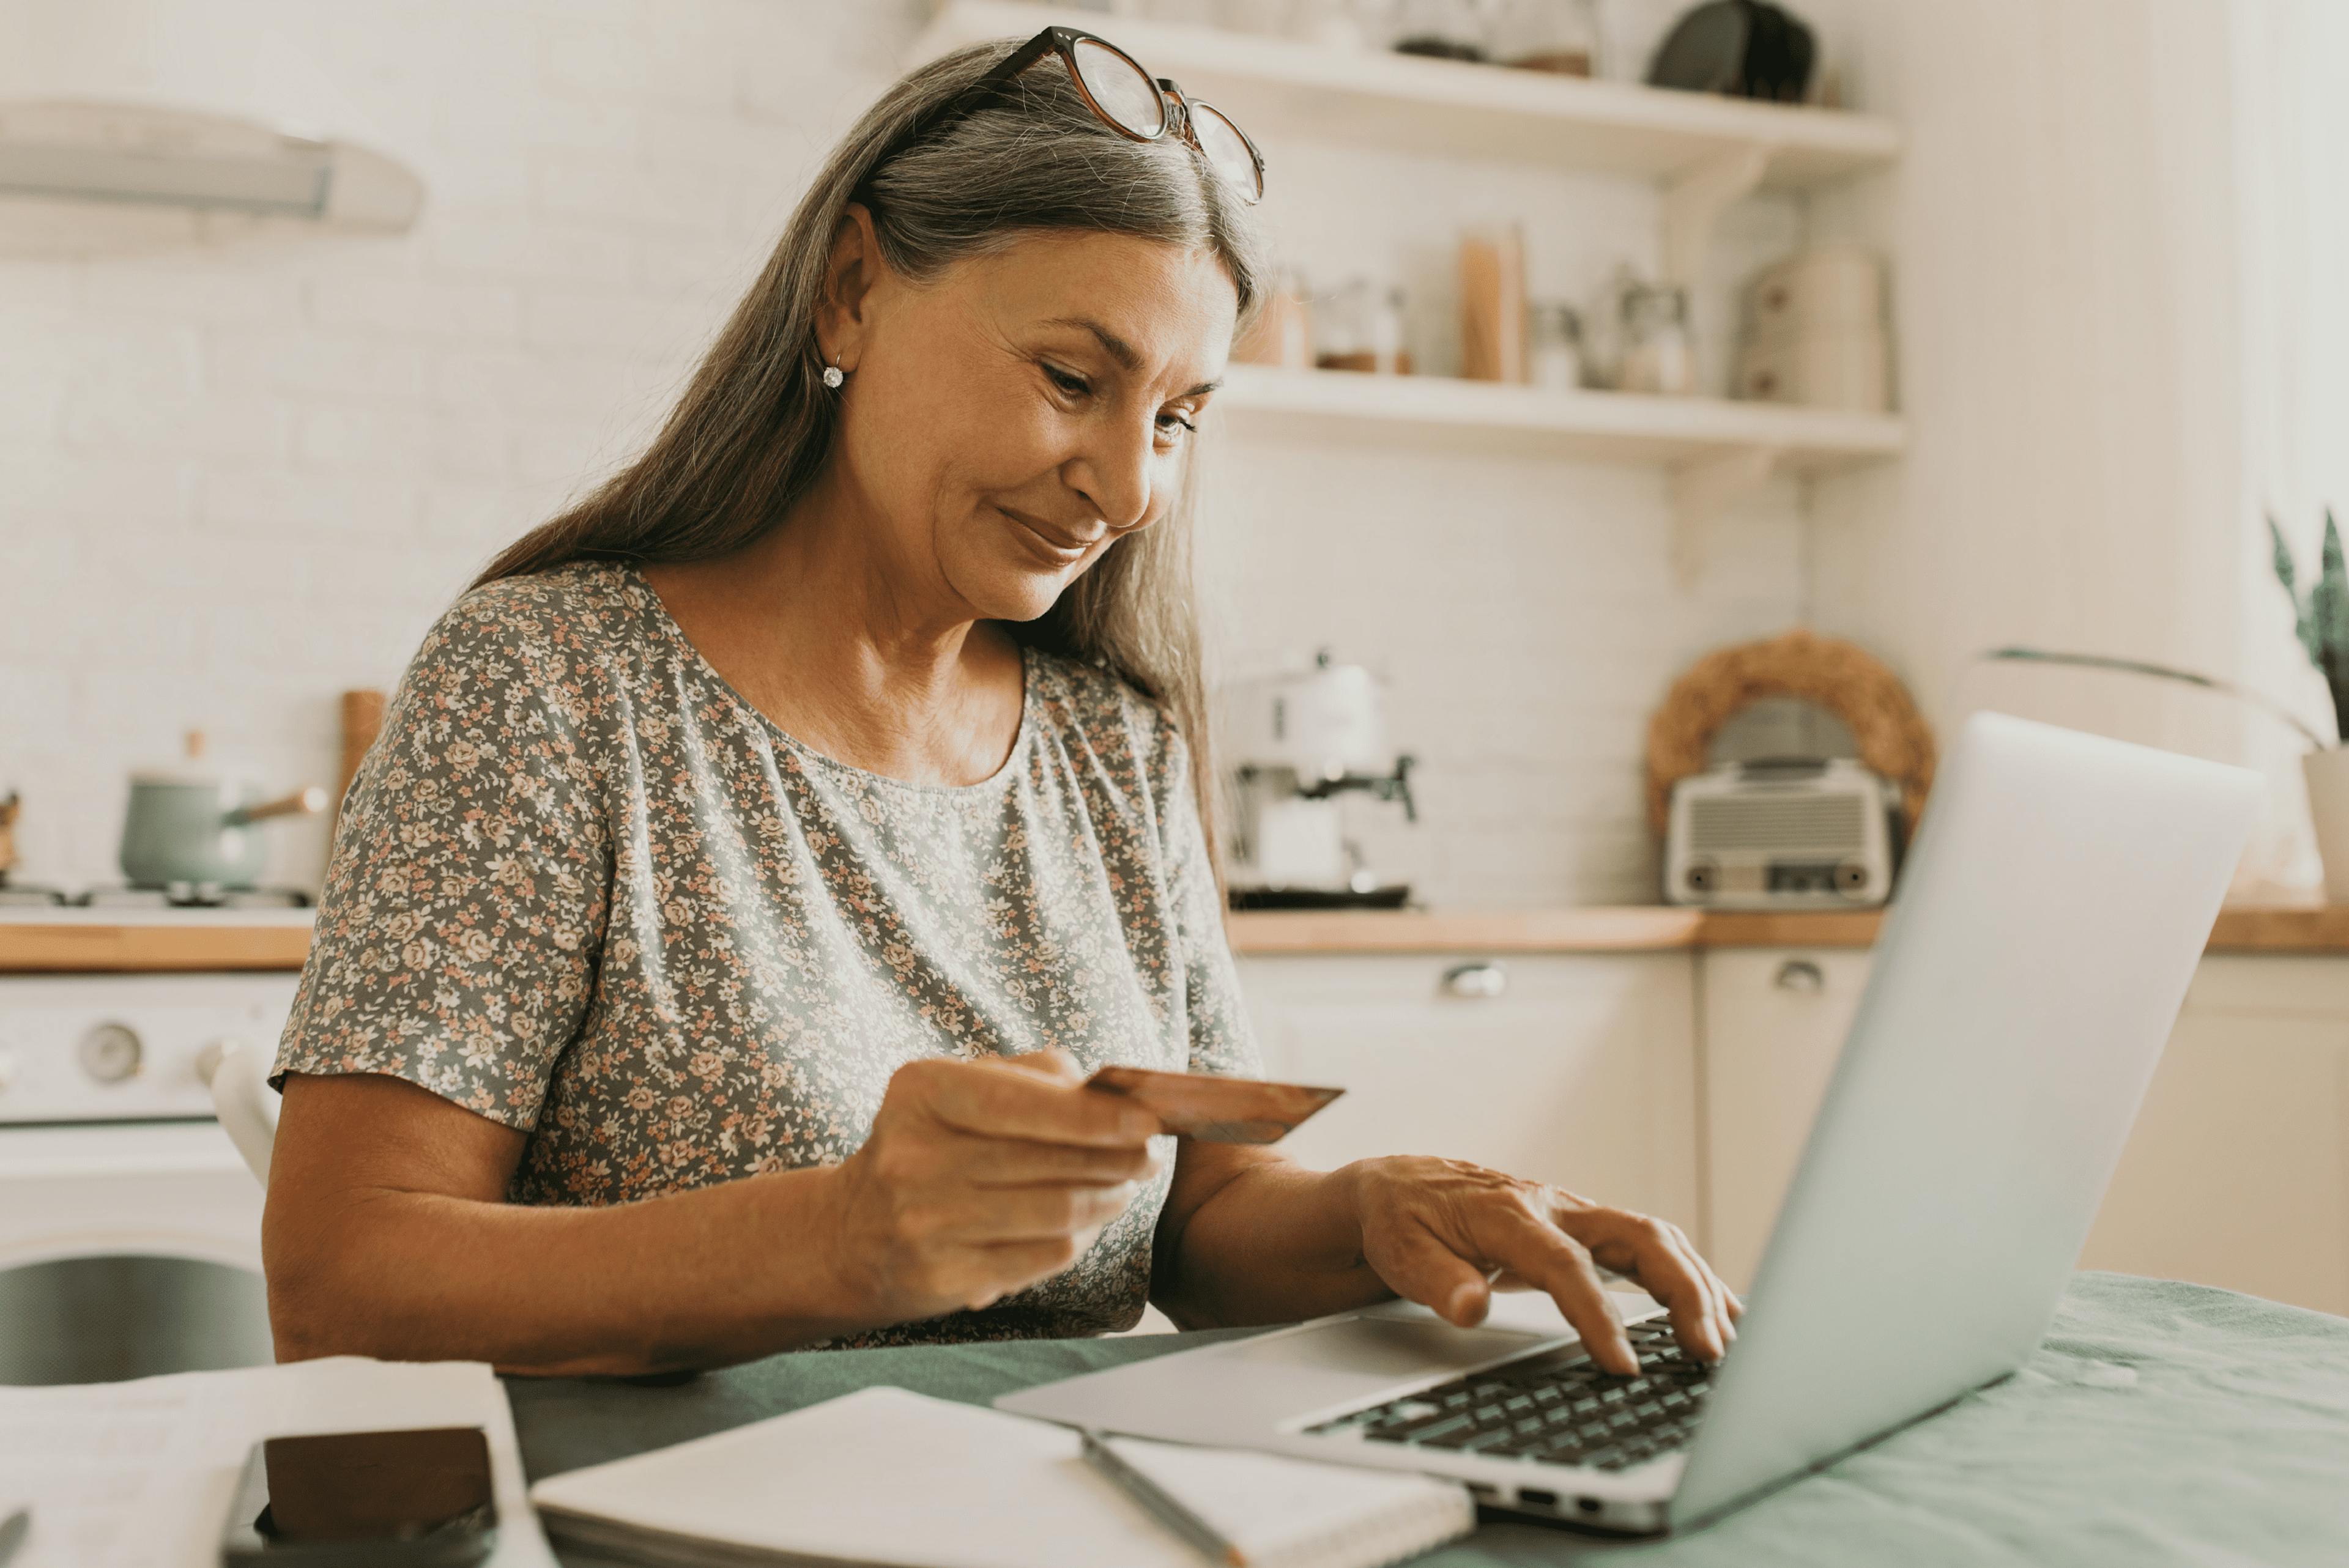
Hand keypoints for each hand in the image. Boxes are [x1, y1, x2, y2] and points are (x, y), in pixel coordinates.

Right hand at [824, 1050, 1163, 1324]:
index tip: (1148, 1120)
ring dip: (1107, 1200)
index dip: (1095, 1114)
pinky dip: (1080, 1239)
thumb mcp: (957, 1091)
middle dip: (1117, 1158)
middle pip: (1050, 1161)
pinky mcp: (943, 1278)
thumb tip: (1108, 1092)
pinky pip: (1043, 1256)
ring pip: (1056, 1212)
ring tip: (1124, 1189)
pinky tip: (1087, 1224)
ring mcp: (924, 1222)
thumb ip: (1033, 1076)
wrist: (849, 1235)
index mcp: (921, 1091)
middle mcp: (914, 1156)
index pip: (1022, 1102)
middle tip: (1149, 1156)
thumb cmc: (926, 1148)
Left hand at [1344, 1156, 1740, 1374]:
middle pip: (1640, 1237)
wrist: (1397, 1187)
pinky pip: (1651, 1248)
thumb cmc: (1401, 1219)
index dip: (1599, 1316)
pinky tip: (1720, 1314)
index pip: (1567, 1265)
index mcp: (1510, 1214)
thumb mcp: (1400, 1250)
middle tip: (1711, 1354)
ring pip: (1657, 1239)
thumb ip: (1435, 1280)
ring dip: (1699, 1286)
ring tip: (1732, 1344)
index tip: (1624, 1367)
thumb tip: (1470, 1306)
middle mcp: (1555, 1207)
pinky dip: (1690, 1278)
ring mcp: (1577, 1216)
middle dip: (1684, 1293)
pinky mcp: (1587, 1230)